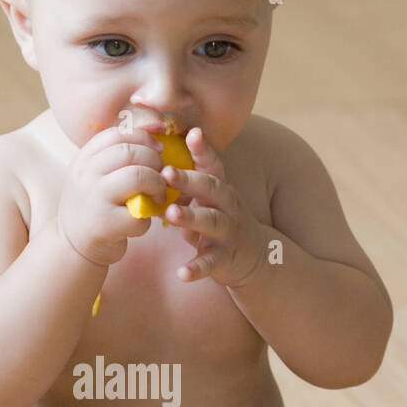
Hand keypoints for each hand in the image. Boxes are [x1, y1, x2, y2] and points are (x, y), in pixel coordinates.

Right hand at [57, 126, 165, 267]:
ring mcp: (95, 199)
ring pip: (138, 177)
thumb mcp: (93, 176)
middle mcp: (86, 175)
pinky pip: (140, 214)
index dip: (144, 139)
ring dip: (157, 186)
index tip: (158, 150)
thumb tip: (153, 141)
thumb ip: (113, 158)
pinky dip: (148, 219)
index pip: (117, 135)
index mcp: (84, 159)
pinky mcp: (105, 225)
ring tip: (158, 197)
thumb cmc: (93, 207)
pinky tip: (141, 222)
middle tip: (162, 176)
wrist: (71, 245)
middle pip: (130, 153)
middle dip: (155, 162)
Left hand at [161, 129, 267, 286]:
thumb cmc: (220, 222)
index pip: (212, 165)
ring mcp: (228, 233)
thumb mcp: (207, 201)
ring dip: (191, 217)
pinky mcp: (225, 259)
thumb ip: (186, 184)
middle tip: (166, 172)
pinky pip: (210, 263)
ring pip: (211, 221)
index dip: (203, 150)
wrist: (255, 258)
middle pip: (210, 188)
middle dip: (189, 180)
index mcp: (220, 189)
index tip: (192, 133)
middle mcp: (227, 207)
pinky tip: (182, 273)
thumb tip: (152, 162)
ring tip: (171, 213)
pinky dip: (197, 268)